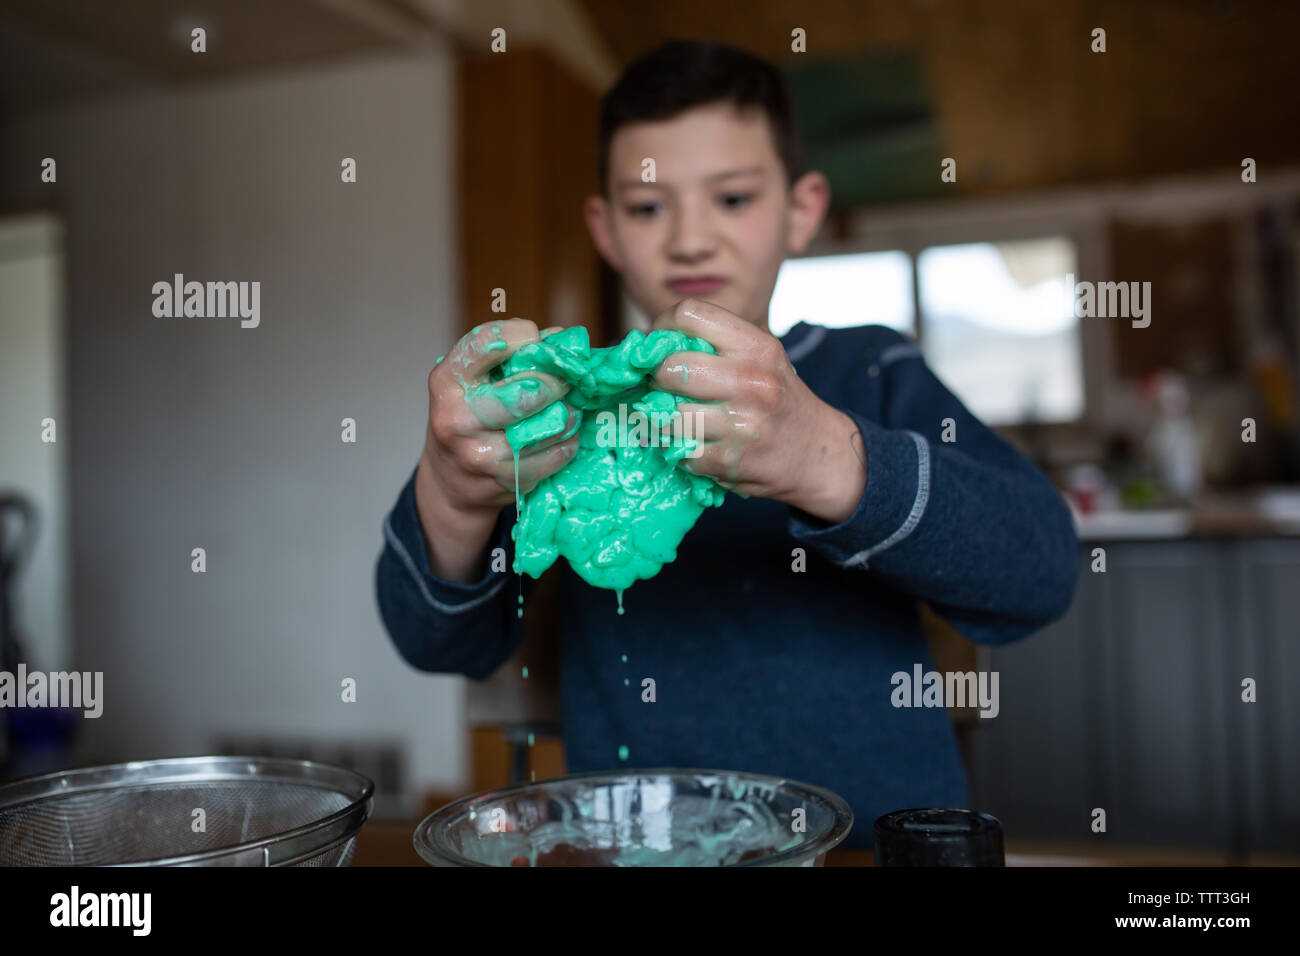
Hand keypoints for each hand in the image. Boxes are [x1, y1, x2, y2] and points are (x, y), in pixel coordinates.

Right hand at [422, 319, 580, 517]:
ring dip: (567, 413)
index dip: (520, 335)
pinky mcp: (504, 480)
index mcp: (447, 382)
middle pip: (526, 392)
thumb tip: (561, 338)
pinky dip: (567, 441)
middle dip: (556, 381)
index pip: (485, 344)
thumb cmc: (467, 418)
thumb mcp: (471, 381)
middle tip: (567, 378)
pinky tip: (561, 434)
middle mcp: (458, 418)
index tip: (534, 337)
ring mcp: (480, 454)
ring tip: (566, 407)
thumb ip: (509, 355)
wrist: (448, 481)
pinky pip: (554, 454)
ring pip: (548, 425)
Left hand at [648, 299, 866, 523]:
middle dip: (656, 378)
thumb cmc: (780, 401)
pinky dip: (679, 450)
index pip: (689, 315)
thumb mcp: (762, 360)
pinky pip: (679, 450)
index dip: (661, 327)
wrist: (821, 454)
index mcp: (756, 346)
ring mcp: (740, 423)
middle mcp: (750, 381)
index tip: (658, 344)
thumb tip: (652, 344)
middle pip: (671, 367)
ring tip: (672, 418)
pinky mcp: (729, 460)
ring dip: (662, 419)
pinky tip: (694, 444)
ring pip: (669, 415)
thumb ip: (718, 346)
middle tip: (661, 386)